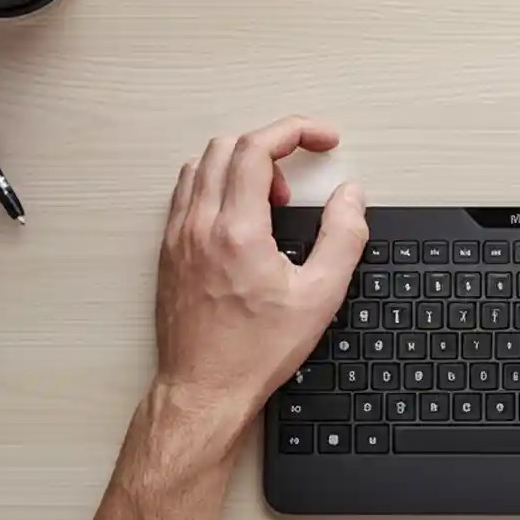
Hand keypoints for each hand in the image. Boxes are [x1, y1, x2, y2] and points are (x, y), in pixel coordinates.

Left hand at [155, 116, 367, 419]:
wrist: (205, 389)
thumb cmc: (256, 351)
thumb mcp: (320, 296)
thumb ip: (343, 236)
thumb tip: (351, 196)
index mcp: (237, 230)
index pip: (257, 148)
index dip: (296, 131)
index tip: (324, 140)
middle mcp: (199, 225)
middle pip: (226, 147)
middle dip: (271, 147)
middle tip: (299, 180)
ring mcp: (177, 236)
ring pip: (200, 166)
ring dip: (240, 165)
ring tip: (272, 201)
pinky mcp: (167, 251)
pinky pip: (185, 193)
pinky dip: (215, 185)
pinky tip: (241, 217)